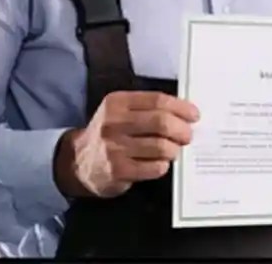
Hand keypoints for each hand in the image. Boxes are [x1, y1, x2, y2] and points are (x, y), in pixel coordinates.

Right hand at [54, 90, 199, 198]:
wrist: (78, 162)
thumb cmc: (109, 134)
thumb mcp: (120, 112)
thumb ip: (147, 109)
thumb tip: (185, 114)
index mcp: (118, 103)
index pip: (157, 100)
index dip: (181, 107)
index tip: (194, 115)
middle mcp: (114, 123)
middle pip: (161, 122)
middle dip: (182, 130)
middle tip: (188, 135)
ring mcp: (115, 148)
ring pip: (161, 146)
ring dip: (174, 150)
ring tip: (174, 150)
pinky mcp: (118, 170)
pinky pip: (154, 168)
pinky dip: (163, 166)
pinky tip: (160, 164)